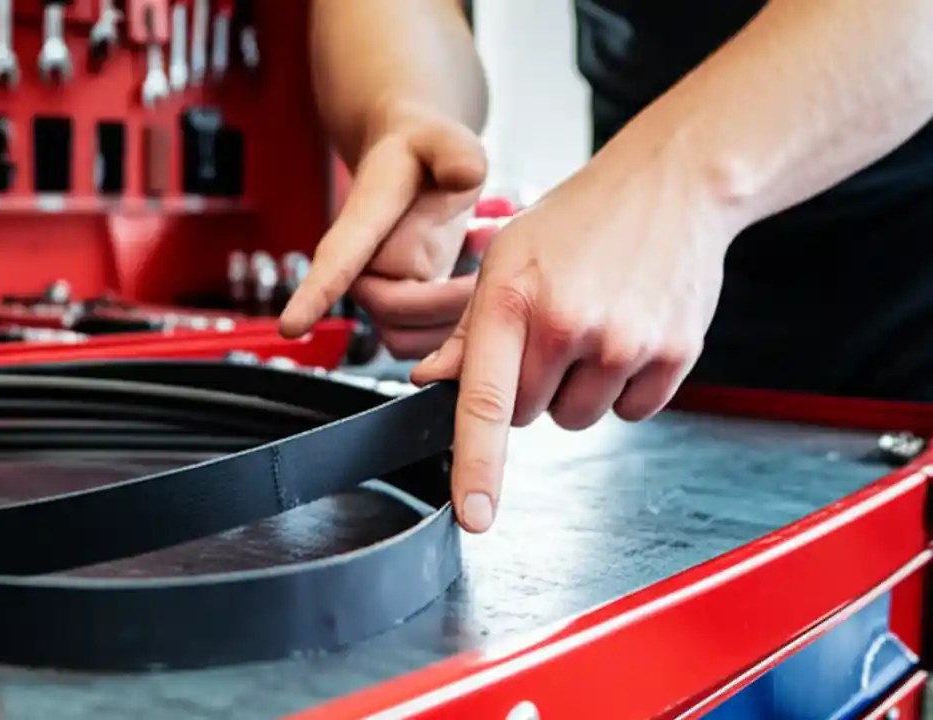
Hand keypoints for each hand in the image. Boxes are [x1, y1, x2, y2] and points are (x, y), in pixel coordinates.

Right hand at [279, 103, 486, 355]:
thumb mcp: (448, 141)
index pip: (336, 259)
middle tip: (484, 277)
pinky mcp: (392, 312)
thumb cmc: (426, 152)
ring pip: (405, 335)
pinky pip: (416, 343)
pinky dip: (447, 334)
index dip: (314, 293)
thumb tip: (466, 174)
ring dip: (447, 322)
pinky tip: (466, 300)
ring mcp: (373, 292)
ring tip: (476, 283)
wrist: (415, 165)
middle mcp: (357, 263)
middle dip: (444, 302)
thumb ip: (455, 152)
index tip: (289, 327)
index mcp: (363, 218)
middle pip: (393, 308)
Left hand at [410, 151, 737, 532]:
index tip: (474, 514)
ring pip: (578, 418)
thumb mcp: (506, 258)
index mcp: (513, 299)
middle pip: (530, 415)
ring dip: (579, 389)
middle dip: (532, 386)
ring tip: (594, 326)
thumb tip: (433, 381)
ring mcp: (626, 342)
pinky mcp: (673, 354)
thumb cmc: (580, 219)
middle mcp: (569, 324)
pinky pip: (632, 412)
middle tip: (552, 330)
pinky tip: (628, 335)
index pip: (485, 401)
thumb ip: (469, 330)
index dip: (476, 465)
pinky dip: (625, 388)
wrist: (671, 185)